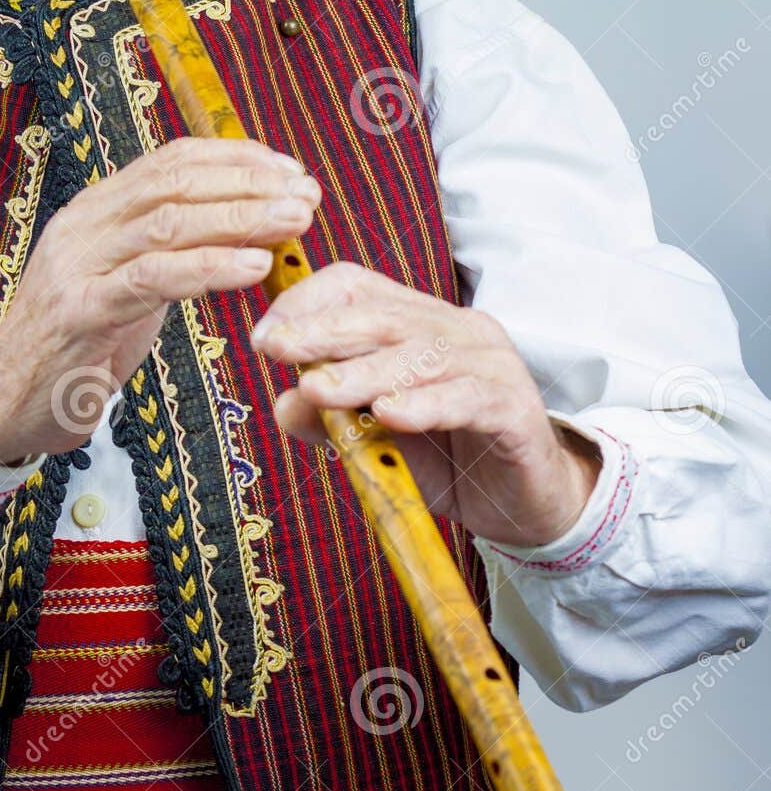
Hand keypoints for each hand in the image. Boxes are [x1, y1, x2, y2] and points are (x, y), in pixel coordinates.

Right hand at [0, 138, 319, 464]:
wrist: (4, 403)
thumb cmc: (79, 346)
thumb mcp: (129, 286)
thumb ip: (172, 253)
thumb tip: (244, 226)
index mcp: (97, 210)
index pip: (172, 161)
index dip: (236, 158)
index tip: (290, 170)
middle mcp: (83, 226)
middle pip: (174, 182)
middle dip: (248, 183)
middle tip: (307, 194)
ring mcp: (77, 266)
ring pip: (167, 222)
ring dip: (240, 217)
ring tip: (294, 221)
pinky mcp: (79, 313)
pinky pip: (153, 279)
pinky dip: (209, 267)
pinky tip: (253, 266)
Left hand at [251, 262, 601, 548]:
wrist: (525, 503)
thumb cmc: (447, 458)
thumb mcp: (375, 439)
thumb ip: (331, 419)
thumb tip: (283, 403)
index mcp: (419, 323)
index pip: (358, 287)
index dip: (307, 304)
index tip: (265, 339)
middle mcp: (457, 330)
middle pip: (383, 316)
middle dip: (323, 331)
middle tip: (278, 350)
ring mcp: (491, 365)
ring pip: (420, 355)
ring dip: (363, 372)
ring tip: (319, 389)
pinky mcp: (513, 408)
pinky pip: (465, 399)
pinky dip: (425, 404)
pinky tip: (390, 414)